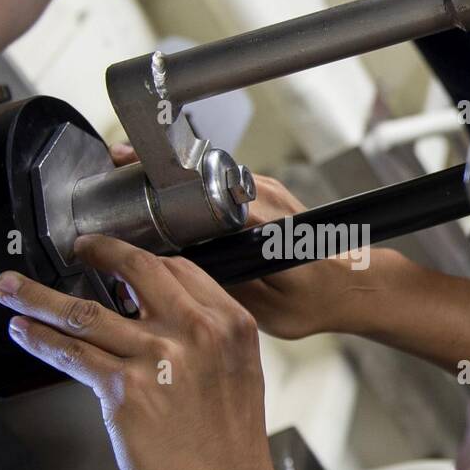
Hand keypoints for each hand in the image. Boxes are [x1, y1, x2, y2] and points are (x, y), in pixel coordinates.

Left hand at [0, 233, 282, 469]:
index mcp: (229, 324)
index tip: (118, 258)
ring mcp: (157, 357)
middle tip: (73, 249)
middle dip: (95, 253)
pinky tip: (23, 331)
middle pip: (134, 271)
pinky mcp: (124, 390)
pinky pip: (70, 353)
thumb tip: (157, 324)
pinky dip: (40, 339)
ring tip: (10, 288)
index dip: (140, 259)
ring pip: (84, 312)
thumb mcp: (240, 376)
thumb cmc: (232, 451)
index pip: (177, 269)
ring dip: (38, 296)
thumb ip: (206, 342)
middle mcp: (196, 331)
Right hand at [109, 142, 370, 339]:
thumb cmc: (316, 300)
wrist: (352, 286)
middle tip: (117, 163)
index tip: (128, 167)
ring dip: (170, 170)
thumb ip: (226, 283)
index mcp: (263, 221)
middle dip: (155, 164)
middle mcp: (264, 196)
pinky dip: (190, 181)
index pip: (202, 184)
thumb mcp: (267, 307)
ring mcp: (265, 189)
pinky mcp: (264, 192)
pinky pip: (219, 180)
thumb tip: (177, 269)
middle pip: (197, 167)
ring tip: (132, 175)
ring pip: (206, 169)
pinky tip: (167, 193)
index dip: (161, 174)